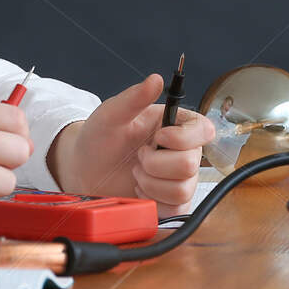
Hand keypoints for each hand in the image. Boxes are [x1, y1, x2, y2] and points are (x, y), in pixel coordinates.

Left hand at [51, 74, 216, 217]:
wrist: (84, 171)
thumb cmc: (99, 139)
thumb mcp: (111, 114)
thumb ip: (134, 97)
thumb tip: (156, 79)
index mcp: (176, 126)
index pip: (205, 130)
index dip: (182, 138)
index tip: (158, 137)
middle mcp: (183, 152)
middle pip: (190, 164)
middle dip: (154, 163)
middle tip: (138, 157)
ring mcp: (179, 180)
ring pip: (181, 190)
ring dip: (149, 183)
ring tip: (136, 173)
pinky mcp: (172, 204)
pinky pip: (173, 209)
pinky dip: (150, 201)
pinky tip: (139, 191)